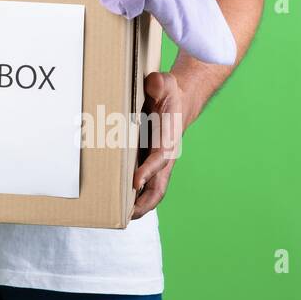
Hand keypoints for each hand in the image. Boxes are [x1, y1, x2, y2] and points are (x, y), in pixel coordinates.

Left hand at [130, 70, 187, 219]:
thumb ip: (158, 84)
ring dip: (140, 204)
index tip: (134, 181)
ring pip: (153, 189)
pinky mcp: (150, 161)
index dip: (149, 170)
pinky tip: (122, 204)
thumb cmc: (168, 91)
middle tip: (127, 214)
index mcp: (168, 138)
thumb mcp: (163, 82)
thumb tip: (152, 84)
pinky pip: (146, 183)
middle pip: (159, 185)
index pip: (160, 158)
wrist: (179, 98)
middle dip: (145, 201)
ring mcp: (158, 161)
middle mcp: (165, 154)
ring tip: (121, 217)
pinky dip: (137, 196)